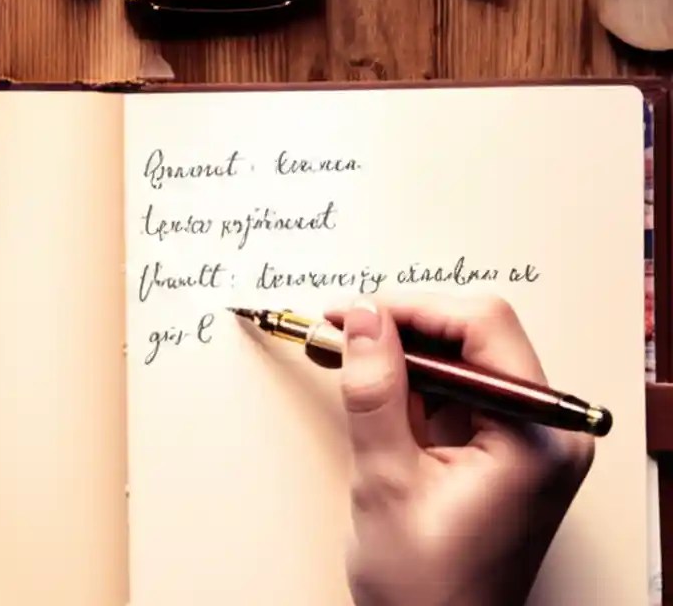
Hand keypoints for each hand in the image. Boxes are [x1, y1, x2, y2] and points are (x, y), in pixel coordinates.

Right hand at [326, 294, 593, 605]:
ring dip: (401, 353)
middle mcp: (545, 432)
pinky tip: (368, 383)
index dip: (414, 309)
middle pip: (476, 338)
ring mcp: (526, 441)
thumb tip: (361, 320)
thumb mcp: (386, 481)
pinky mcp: (502, 451)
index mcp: (537, 437)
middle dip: (403, 328)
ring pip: (462, 362)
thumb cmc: (426, 589)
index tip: (356, 314)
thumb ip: (374, 390)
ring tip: (343, 353)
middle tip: (340, 330)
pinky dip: (409, 384)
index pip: (485, 328)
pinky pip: (456, 394)